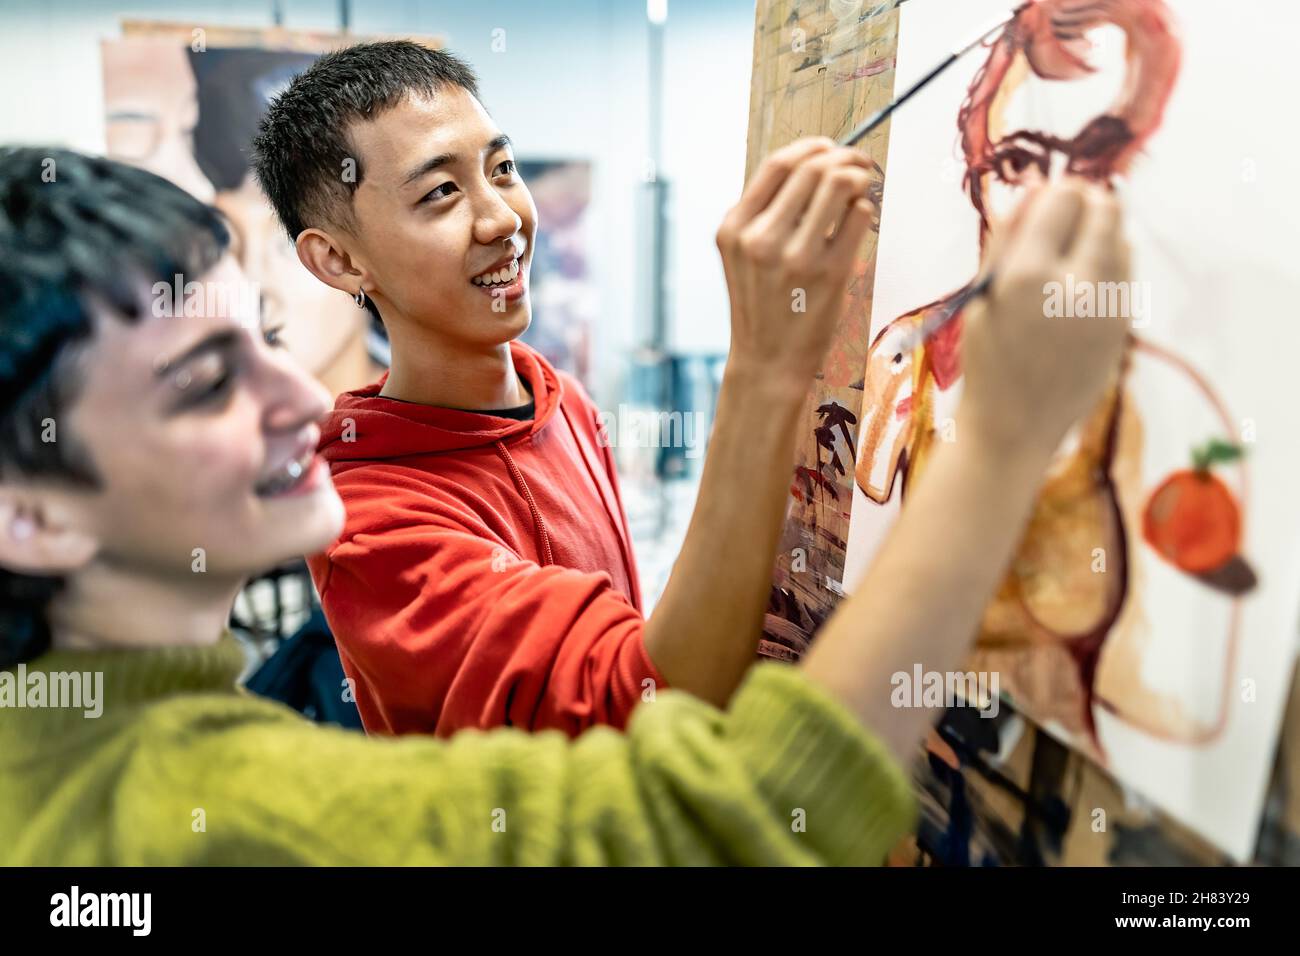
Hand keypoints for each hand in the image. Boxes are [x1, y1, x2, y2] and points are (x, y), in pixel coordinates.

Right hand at [715, 137, 880, 389]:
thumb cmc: (762, 304)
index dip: (812, 147)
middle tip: (860, 162)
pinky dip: (865, 209)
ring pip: (839, 184)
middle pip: (812, 168)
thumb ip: (766, 213)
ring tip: (864, 183)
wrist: (767, 362)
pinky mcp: (829, 274)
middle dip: (844, 156)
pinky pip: (859, 217)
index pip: (778, 165)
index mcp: (735, 229)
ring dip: (859, 176)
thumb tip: (815, 163)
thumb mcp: (743, 256)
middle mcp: (761, 239)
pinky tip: (858, 220)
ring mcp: (796, 257)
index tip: (830, 146)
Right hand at [958, 177, 1130, 452]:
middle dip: (1087, 204)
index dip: (1054, 194)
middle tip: (1064, 222)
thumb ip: (1008, 238)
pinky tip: (1079, 290)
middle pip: (1105, 208)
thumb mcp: (983, 296)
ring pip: (1122, 238)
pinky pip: (1126, 273)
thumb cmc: (986, 359)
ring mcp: (1108, 306)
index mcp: (1028, 275)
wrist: (1015, 426)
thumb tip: (1035, 185)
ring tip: (1068, 262)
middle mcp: (1076, 285)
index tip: (1043, 207)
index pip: (1064, 196)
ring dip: (1100, 235)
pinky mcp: (1124, 325)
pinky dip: (1108, 267)